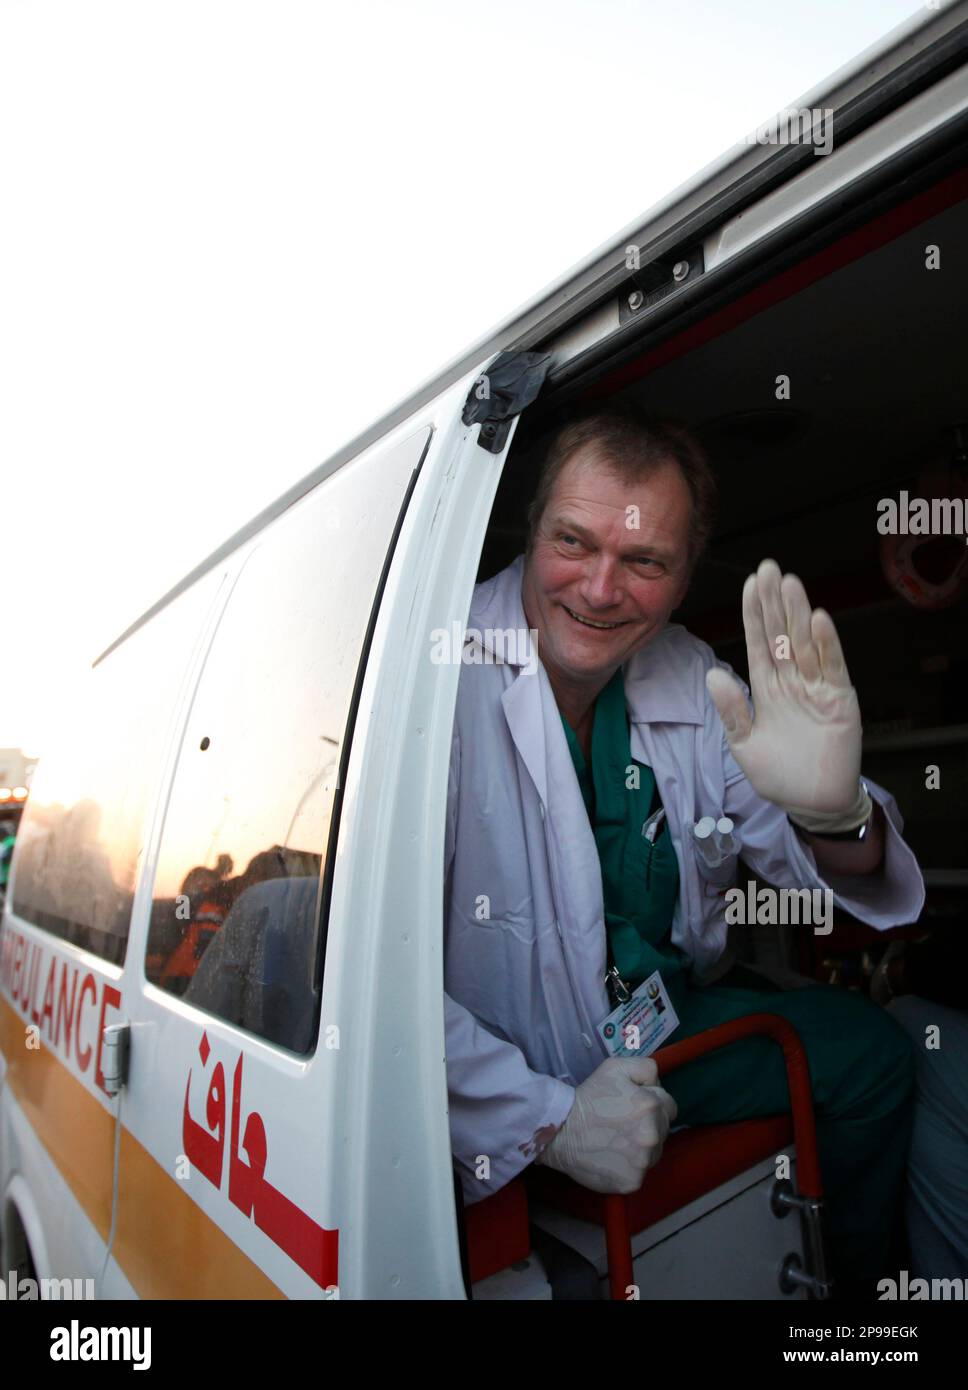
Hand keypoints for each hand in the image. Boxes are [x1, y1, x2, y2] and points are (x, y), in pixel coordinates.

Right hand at [535, 1055, 676, 1194]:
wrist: (560, 1131)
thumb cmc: (588, 1097)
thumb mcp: (615, 1067)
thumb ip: (646, 1068)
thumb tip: (658, 1085)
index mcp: (651, 1106)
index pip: (670, 1107)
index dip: (652, 1104)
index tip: (633, 1107)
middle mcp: (652, 1135)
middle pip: (663, 1131)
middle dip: (649, 1125)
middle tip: (622, 1123)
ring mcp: (643, 1162)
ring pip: (653, 1153)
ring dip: (641, 1148)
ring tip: (616, 1141)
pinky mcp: (632, 1182)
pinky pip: (639, 1173)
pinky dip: (629, 1167)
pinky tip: (612, 1158)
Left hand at [705, 558, 861, 816]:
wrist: (811, 803)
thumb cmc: (777, 774)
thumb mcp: (744, 744)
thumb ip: (731, 710)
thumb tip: (712, 674)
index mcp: (766, 688)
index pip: (758, 642)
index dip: (755, 613)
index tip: (751, 584)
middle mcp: (791, 681)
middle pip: (781, 634)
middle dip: (774, 602)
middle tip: (769, 568)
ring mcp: (816, 688)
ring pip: (805, 643)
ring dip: (798, 614)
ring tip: (790, 584)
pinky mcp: (839, 700)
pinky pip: (832, 667)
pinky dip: (827, 644)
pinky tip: (818, 619)